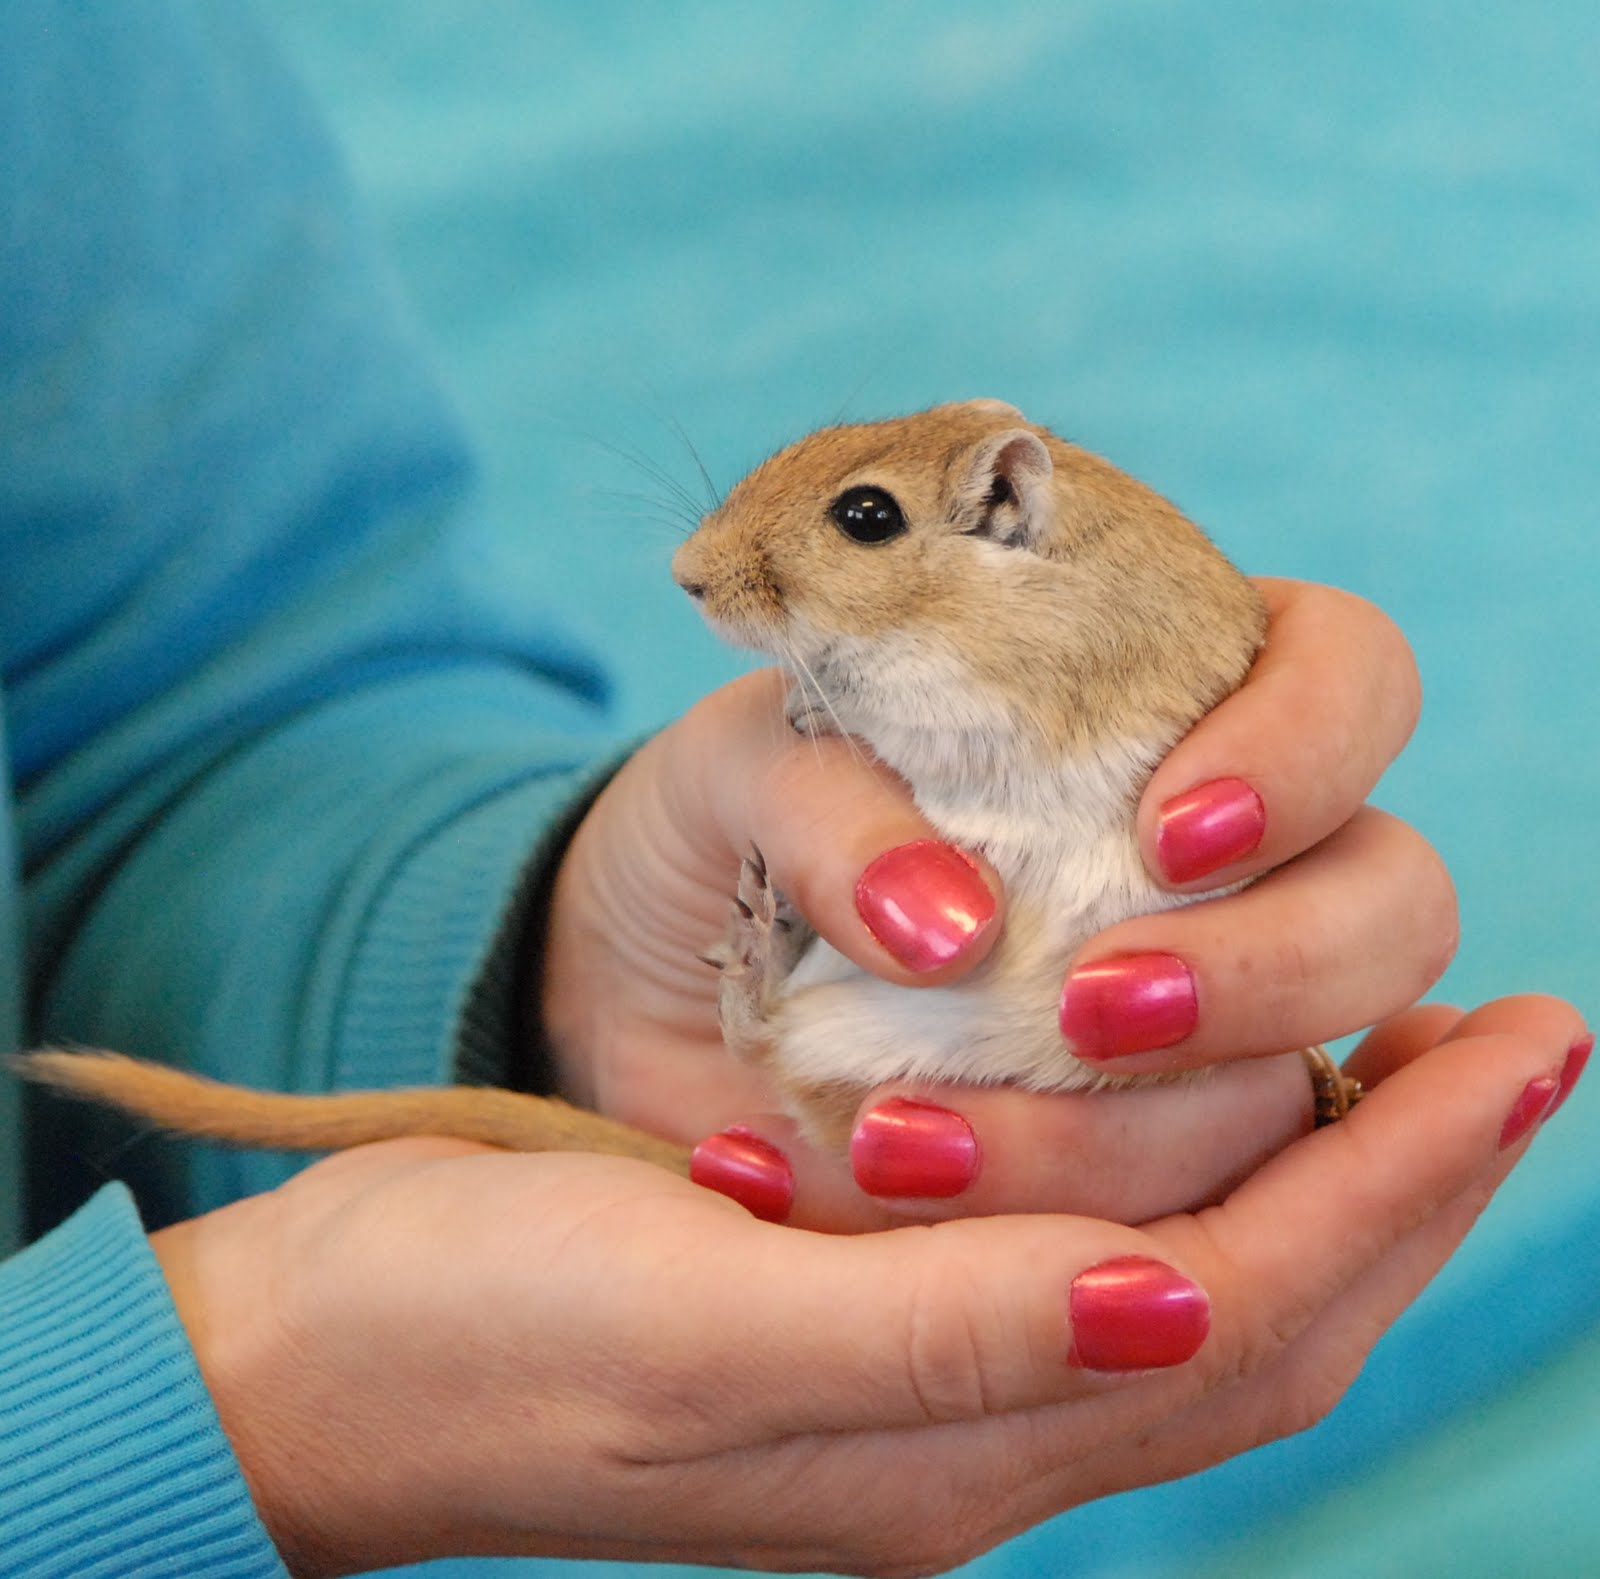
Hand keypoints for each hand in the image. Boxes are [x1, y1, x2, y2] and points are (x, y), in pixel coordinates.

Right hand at [152, 996, 1587, 1576]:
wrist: (329, 1357)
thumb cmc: (482, 1326)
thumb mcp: (700, 1325)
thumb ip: (938, 1336)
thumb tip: (1172, 1295)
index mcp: (939, 1450)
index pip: (1252, 1314)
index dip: (1406, 1181)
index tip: (1537, 1045)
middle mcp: (967, 1429)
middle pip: (1267, 1313)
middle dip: (1417, 1177)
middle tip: (1533, 1039)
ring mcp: (925, 1376)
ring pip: (1206, 1288)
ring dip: (1330, 1175)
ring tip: (1420, 1054)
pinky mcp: (869, 1313)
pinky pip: (1104, 1257)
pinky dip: (1204, 1178)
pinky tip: (1225, 1096)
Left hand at [541, 579, 1455, 1228]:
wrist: (644, 974)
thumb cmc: (718, 827)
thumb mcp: (739, 766)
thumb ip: (829, 803)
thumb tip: (957, 927)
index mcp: (1159, 703)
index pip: (1349, 677)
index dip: (1311, 745)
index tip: (1169, 835)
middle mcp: (1211, 867)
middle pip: (1391, 900)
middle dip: (1279, 968)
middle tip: (1091, 1010)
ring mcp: (1183, 1023)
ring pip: (1297, 1088)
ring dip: (1146, 1138)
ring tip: (905, 1146)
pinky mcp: (1116, 1161)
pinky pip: (1186, 1218)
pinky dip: (1086, 1238)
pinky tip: (933, 1212)